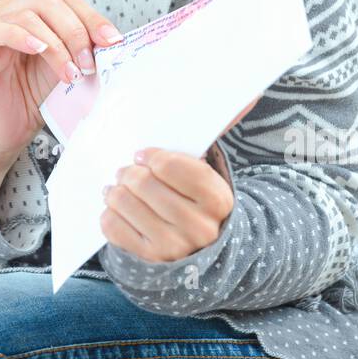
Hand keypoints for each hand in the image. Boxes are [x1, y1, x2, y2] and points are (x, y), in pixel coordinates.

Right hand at [0, 0, 122, 171]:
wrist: (11, 130)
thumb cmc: (36, 94)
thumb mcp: (68, 62)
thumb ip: (83, 45)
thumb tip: (111, 37)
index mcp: (30, 7)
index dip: (91, 17)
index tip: (112, 40)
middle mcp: (6, 11)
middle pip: (46, 1)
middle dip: (75, 32)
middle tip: (88, 63)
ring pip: (25, 15)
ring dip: (55, 44)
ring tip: (70, 72)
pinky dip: (21, 37)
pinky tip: (38, 50)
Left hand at [100, 97, 258, 263]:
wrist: (205, 254)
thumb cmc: (200, 203)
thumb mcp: (211, 176)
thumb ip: (215, 139)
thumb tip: (248, 97)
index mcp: (218, 200)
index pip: (174, 167)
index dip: (153, 156)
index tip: (143, 154)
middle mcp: (199, 226)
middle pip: (146, 184)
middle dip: (129, 172)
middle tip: (126, 169)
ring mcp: (174, 247)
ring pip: (125, 204)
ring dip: (115, 191)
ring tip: (118, 187)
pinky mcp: (149, 261)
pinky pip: (113, 228)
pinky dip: (109, 214)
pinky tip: (117, 209)